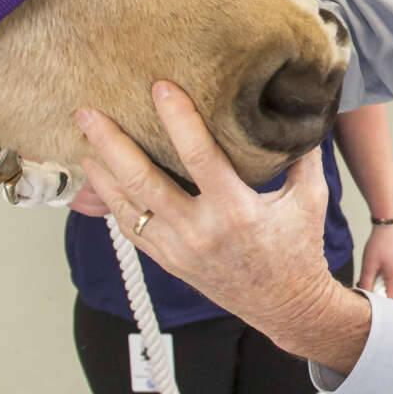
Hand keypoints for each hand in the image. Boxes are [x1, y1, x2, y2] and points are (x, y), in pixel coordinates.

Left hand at [75, 81, 361, 363]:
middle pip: (144, 181)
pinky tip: (97, 176)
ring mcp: (178, 250)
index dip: (178, 119)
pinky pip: (129, 228)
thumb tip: (300, 105)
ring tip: (82, 138)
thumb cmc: (299, 248)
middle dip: (112, 144)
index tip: (160, 87)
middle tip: (87, 112)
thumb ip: (302, 153)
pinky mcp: (167, 261)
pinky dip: (110, 200)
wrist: (286, 306)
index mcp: (237, 212)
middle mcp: (200, 232)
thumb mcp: (311, 198)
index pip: (199, 157)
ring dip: (101, 171)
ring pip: (127, 206)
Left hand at [357, 223, 392, 298]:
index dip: (379, 303)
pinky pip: (392, 275)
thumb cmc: (380, 243)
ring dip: (379, 280)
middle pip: (389, 292)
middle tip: (366, 279)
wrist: (389, 224)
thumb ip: (366, 284)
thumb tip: (363, 296)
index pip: (390, 301)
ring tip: (372, 268)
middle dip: (376, 289)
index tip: (368, 298)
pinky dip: (384, 273)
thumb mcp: (368, 265)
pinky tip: (378, 263)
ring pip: (390, 283)